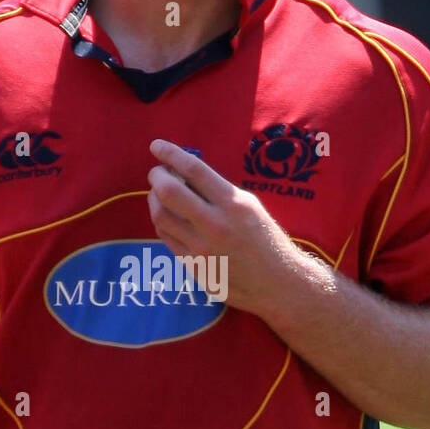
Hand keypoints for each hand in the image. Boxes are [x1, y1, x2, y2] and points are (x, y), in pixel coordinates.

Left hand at [147, 139, 297, 315]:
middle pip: (168, 192)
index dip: (170, 154)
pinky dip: (162, 220)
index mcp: (233, 204)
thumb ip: (219, 191)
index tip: (156, 146)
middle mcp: (215, 224)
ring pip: (160, 215)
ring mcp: (201, 248)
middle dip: (156, 176)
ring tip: (159, 193)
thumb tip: (185, 174)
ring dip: (153, 198)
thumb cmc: (265, 239)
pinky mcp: (193, 265)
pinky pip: (166, 237)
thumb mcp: (249, 206)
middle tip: (157, 172)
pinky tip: (167, 215)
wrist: (275, 282)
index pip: (194, 170)